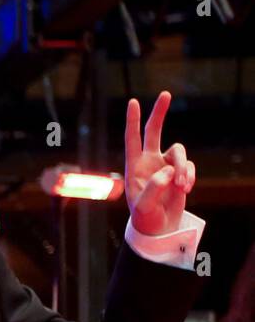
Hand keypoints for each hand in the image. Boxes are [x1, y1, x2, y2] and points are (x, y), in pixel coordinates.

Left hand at [124, 92, 195, 236]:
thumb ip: (154, 188)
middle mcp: (150, 161)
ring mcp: (165, 165)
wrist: (158, 227)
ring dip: (182, 168)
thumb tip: (168, 171)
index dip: (133, 121)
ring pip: (179, 152)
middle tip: (165, 94)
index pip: (132, 140)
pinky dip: (189, 176)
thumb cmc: (145, 217)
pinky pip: (188, 166)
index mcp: (135, 167)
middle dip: (159, 113)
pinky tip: (186, 190)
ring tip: (182, 187)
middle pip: (155, 131)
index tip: (133, 102)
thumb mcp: (144, 206)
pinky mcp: (179, 172)